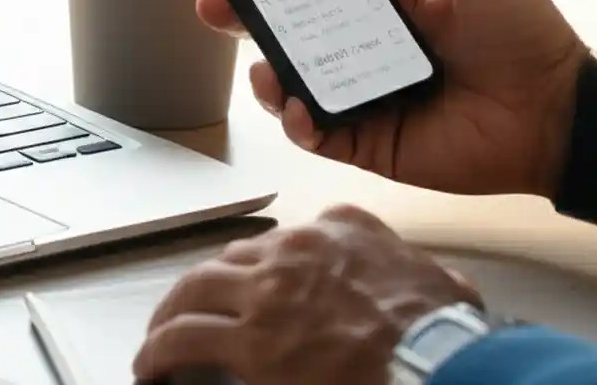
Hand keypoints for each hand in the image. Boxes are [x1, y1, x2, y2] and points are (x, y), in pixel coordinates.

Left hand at [134, 206, 481, 384]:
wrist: (440, 359)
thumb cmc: (445, 330)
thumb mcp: (431, 273)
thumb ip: (399, 260)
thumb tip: (418, 275)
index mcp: (335, 229)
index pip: (276, 239)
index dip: (252, 267)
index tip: (243, 286)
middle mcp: (291, 251)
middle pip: (224, 261)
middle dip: (199, 288)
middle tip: (185, 310)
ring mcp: (266, 293)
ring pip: (192, 291)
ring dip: (170, 315)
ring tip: (159, 340)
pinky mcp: (250, 341)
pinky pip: (182, 339)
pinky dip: (157, 352)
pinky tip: (151, 367)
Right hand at [198, 0, 589, 196]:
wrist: (556, 116)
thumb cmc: (528, 39)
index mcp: (391, 6)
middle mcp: (368, 49)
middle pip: (292, 30)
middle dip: (247, 16)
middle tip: (214, 3)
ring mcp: (363, 96)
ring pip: (293, 82)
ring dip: (266, 72)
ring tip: (262, 66)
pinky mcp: (366, 141)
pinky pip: (315, 131)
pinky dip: (297, 121)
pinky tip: (297, 107)